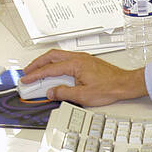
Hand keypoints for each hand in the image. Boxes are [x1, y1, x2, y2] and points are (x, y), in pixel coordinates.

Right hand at [19, 50, 148, 106]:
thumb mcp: (83, 95)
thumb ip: (64, 93)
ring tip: (37, 72)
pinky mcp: (85, 62)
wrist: (124, 84)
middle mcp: (78, 58)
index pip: (49, 69)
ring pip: (58, 56)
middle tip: (27, 72)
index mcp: (75, 64)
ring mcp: (82, 58)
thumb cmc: (109, 87)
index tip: (26, 79)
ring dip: (46, 63)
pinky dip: (55, 64)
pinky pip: (65, 59)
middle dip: (36, 64)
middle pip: (50, 56)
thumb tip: (51, 92)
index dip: (35, 75)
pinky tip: (54, 71)